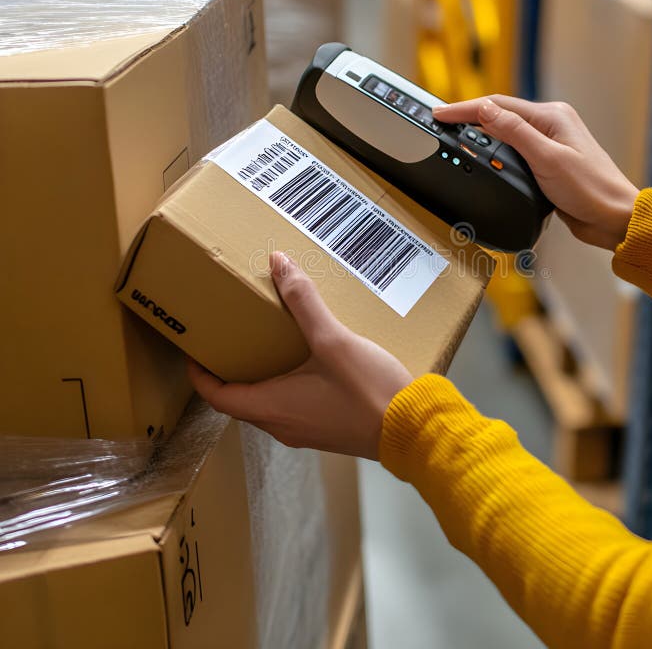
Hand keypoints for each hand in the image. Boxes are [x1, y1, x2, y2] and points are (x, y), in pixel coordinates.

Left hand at [188, 251, 412, 458]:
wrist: (413, 430)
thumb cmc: (367, 391)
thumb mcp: (332, 340)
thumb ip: (303, 301)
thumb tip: (278, 263)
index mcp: (272, 407)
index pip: (218, 396)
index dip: (200, 374)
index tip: (194, 350)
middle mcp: (282, 425)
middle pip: (240, 401)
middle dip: (230, 371)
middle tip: (231, 338)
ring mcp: (306, 432)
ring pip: (267, 405)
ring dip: (259, 378)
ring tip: (264, 343)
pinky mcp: (327, 431)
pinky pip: (292, 408)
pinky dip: (284, 385)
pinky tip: (305, 361)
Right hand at [434, 96, 638, 250]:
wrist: (614, 219)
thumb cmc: (591, 189)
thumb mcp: (548, 159)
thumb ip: (514, 132)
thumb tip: (484, 110)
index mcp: (552, 116)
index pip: (498, 105)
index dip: (465, 109)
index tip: (440, 113)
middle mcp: (551, 125)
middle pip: (500, 114)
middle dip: (469, 116)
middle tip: (440, 121)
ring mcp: (550, 144)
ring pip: (506, 132)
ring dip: (481, 131)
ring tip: (455, 133)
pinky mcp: (549, 163)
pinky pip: (515, 150)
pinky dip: (495, 150)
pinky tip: (484, 154)